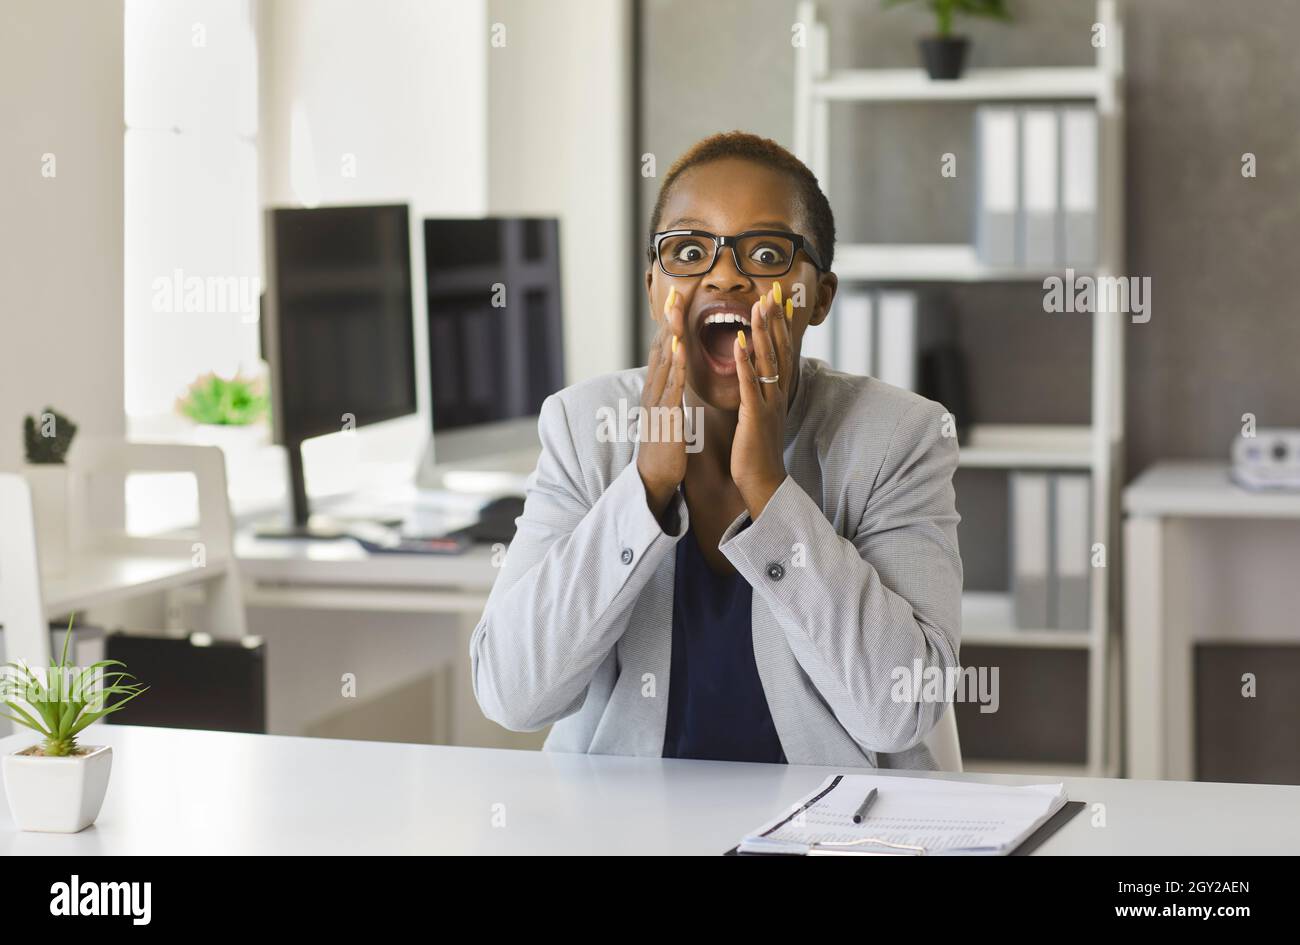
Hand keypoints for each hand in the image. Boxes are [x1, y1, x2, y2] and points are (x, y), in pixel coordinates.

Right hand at [637, 286, 687, 521]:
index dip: (669, 324)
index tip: (677, 300)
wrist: (654, 479)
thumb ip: (671, 393)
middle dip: (668, 320)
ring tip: (676, 308)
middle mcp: (653, 390)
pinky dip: (674, 362)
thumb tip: (677, 377)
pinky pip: (671, 384)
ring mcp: (657, 401)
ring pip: (664, 360)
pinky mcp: (665, 415)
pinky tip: (678, 345)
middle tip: (676, 292)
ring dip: (670, 332)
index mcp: (656, 389)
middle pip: (660, 347)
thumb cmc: (665, 448)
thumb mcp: (668, 414)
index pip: (662, 349)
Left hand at [732, 284, 794, 518]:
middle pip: (780, 349)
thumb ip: (760, 393)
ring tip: (759, 307)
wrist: (763, 482)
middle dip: (776, 320)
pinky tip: (740, 342)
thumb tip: (756, 376)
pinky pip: (749, 384)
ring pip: (767, 362)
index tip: (780, 300)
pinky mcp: (754, 416)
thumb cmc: (758, 450)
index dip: (781, 325)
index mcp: (777, 393)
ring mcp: (768, 404)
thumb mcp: (760, 415)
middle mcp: (777, 394)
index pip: (782, 351)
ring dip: (763, 332)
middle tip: (774, 292)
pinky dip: (745, 362)